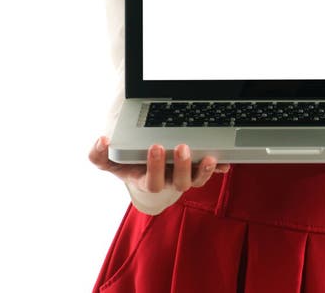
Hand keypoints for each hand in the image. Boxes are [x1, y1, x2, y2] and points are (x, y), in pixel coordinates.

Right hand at [88, 136, 230, 193]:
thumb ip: (99, 155)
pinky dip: (218, 168)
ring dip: (203, 170)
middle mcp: (169, 181)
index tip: (155, 145)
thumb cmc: (128, 162)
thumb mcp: (111, 161)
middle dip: (180, 166)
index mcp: (148, 181)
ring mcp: (185, 176)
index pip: (152, 180)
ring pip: (196, 180)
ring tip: (208, 157)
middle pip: (178, 183)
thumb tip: (101, 141)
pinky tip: (225, 162)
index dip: (154, 167)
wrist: (143, 168)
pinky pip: (209, 172)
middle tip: (181, 146)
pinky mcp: (197, 169)